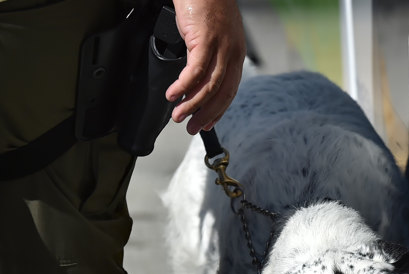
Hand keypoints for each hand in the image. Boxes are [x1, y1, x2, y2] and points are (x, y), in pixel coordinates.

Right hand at [166, 0, 246, 134]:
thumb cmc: (203, 4)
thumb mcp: (211, 35)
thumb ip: (209, 56)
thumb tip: (197, 78)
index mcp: (235, 54)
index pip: (230, 91)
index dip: (218, 111)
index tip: (207, 123)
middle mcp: (232, 53)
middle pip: (221, 94)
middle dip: (205, 115)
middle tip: (191, 127)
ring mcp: (221, 47)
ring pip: (209, 86)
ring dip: (192, 105)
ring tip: (178, 116)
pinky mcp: (206, 41)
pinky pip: (195, 72)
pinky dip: (183, 87)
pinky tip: (172, 94)